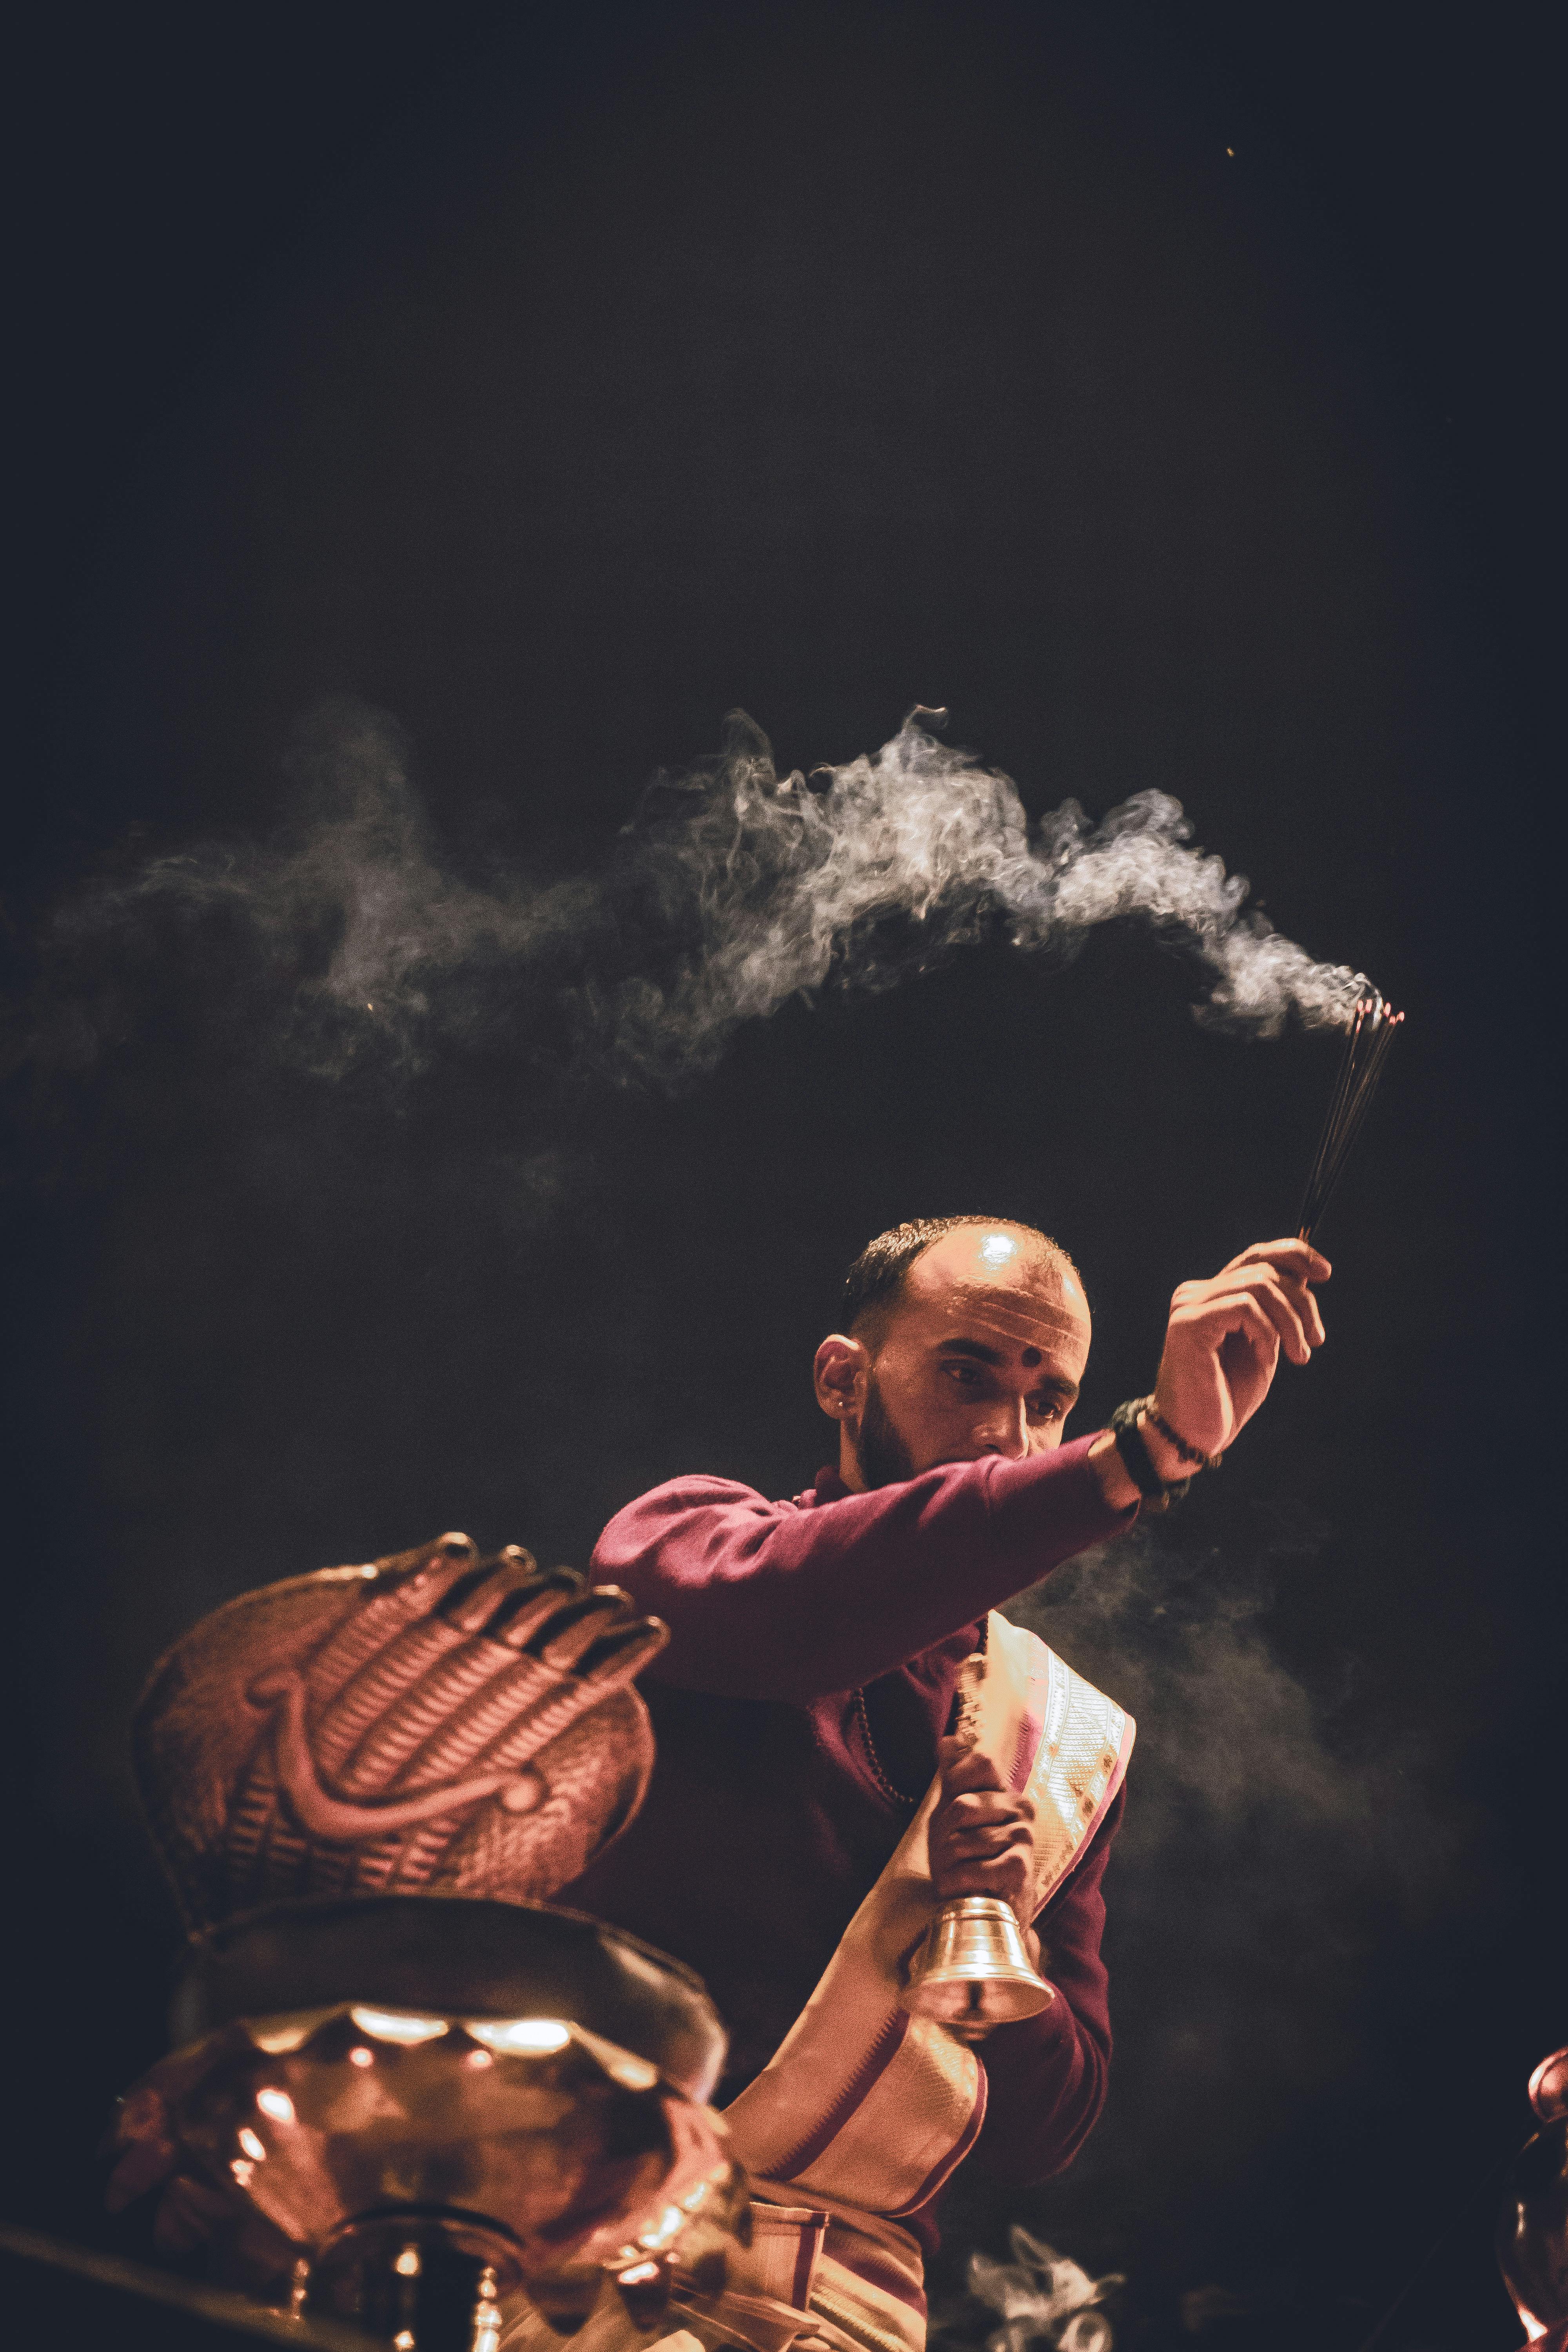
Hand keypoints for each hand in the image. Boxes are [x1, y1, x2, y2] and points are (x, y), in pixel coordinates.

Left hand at [928, 1733, 1037, 1919]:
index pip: (979, 1762)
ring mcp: (1024, 1837)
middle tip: (950, 1855)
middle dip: (945, 1835)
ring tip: (958, 1874)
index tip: (952, 1812)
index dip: (954, 1783)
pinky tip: (964, 1887)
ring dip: (949, 1863)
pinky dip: (960, 1881)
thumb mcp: (951, 1816)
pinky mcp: (1022, 1868)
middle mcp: (1020, 1809)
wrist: (983, 1912)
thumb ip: (954, 1777)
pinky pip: (976, 1867)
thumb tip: (949, 1738)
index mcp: (1005, 1793)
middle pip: (961, 1805)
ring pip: (963, 1838)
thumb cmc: (966, 1860)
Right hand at [1148, 1237, 1329, 1465]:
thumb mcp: (1265, 1344)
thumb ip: (1277, 1309)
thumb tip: (1306, 1273)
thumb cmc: (1228, 1395)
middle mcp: (1195, 1292)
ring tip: (1299, 1356)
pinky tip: (1266, 1358)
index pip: (1256, 1254)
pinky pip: (1244, 1308)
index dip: (1294, 1254)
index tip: (1325, 1272)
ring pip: (1259, 1285)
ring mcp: (1188, 1306)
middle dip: (1302, 1302)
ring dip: (1291, 1321)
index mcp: (1212, 1294)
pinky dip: (1267, 1332)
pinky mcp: (1189, 1324)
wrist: (1195, 1435)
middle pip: (1264, 1269)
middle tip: (1315, 1340)